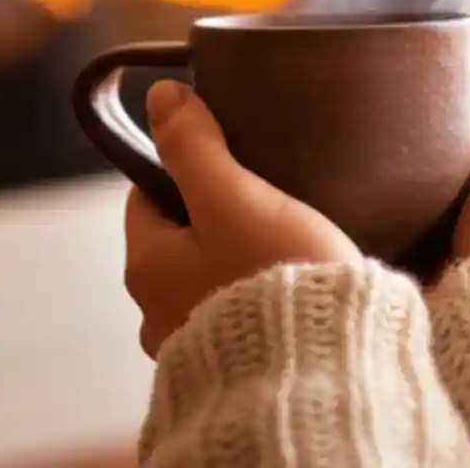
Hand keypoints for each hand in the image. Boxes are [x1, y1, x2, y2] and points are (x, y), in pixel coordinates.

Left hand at [124, 80, 361, 357]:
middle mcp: (155, 314)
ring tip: (288, 250)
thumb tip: (161, 96)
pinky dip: (254, 302)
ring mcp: (191, 348)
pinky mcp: (231, 372)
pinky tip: (291, 294)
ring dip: (236, 263)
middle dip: (215, 220)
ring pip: (206, 281)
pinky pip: (233, 320)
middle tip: (270, 204)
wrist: (322, 373)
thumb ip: (196, 147)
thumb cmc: (276, 279)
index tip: (231, 163)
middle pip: (177, 241)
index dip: (185, 170)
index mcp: (146, 266)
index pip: (147, 197)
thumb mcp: (236, 199)